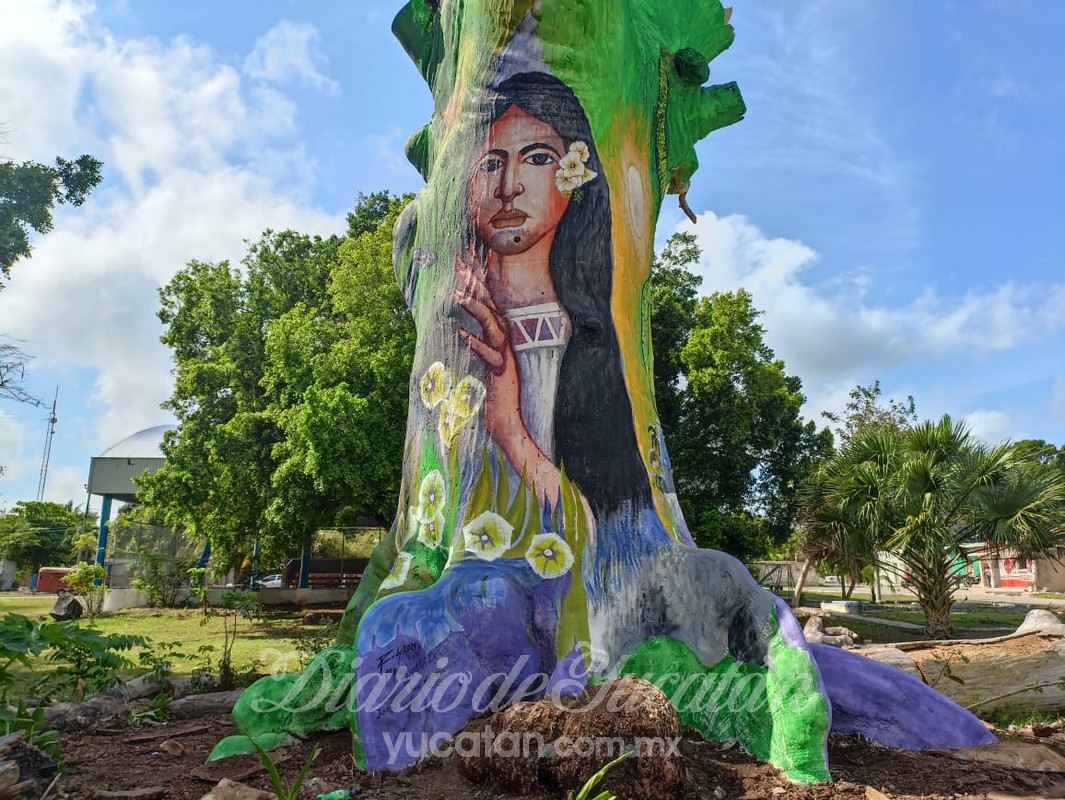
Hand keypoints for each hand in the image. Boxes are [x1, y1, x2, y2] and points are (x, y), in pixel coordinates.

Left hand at [454, 253, 522, 448]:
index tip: (462, 259)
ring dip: (477, 310)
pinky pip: (490, 357)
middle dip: (476, 283)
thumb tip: (462, 326)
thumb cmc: (493, 394)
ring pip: (494, 327)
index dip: (477, 279)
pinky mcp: (502, 375)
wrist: (509, 423)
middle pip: (492, 306)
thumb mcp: (485, 361)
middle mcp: (505, 343)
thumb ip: (479, 342)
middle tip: (459, 263)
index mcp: (500, 336)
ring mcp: (505, 358)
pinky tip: (462, 336)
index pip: (488, 301)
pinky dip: (477, 345)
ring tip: (458, 295)